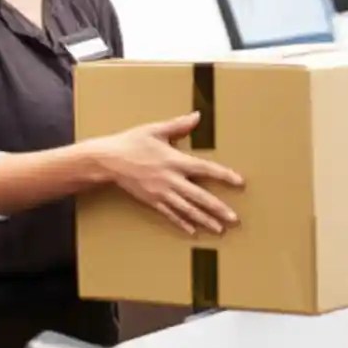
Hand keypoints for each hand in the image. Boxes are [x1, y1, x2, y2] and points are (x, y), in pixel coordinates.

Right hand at [92, 112, 244, 235]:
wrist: (108, 161)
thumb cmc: (132, 142)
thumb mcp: (155, 129)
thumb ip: (179, 125)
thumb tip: (197, 116)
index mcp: (175, 161)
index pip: (206, 169)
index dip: (224, 175)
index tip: (240, 182)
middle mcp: (171, 180)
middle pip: (199, 197)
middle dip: (218, 208)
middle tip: (234, 219)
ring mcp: (161, 193)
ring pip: (187, 210)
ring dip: (204, 220)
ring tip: (219, 229)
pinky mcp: (152, 201)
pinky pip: (170, 214)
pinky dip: (182, 223)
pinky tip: (193, 231)